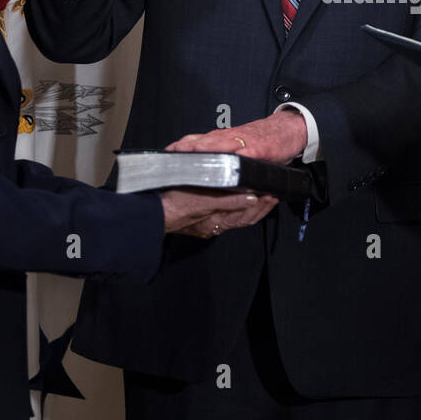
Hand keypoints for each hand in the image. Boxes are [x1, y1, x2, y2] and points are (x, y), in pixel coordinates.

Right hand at [158, 189, 277, 238]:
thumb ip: (228, 200)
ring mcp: (204, 222)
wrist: (148, 211)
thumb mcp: (203, 200)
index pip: (245, 216)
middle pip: (243, 218)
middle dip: (259, 206)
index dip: (260, 206)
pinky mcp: (197, 216)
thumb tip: (251, 197)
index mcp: (214, 223)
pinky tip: (239, 196)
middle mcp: (211, 225)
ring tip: (261, 194)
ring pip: (234, 216)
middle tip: (272, 195)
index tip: (270, 194)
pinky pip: (222, 213)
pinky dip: (234, 204)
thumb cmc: (171, 204)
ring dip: (248, 205)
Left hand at [165, 110, 307, 165]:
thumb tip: (199, 162)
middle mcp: (227, 139)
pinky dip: (229, 161)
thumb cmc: (264, 140)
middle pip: (200, 142)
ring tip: (185, 160)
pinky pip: (240, 156)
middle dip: (183, 150)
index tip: (163, 155)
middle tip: (168, 160)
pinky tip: (221, 168)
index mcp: (221, 139)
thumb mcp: (238, 144)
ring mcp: (241, 143)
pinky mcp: (256, 150)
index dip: (179, 148)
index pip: (194, 141)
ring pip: (216, 146)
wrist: (289, 129)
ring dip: (200, 151)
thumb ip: (220, 153)